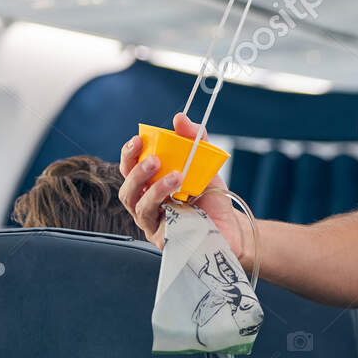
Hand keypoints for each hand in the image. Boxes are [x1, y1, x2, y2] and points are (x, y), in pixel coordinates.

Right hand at [119, 112, 251, 263]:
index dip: (129, 154)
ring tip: (176, 176)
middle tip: (155, 159)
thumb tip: (180, 118)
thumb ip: (194, 139)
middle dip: (136, 171)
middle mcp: (146, 204)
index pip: (129, 169)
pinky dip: (166, 207)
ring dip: (154, 188)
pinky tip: (181, 198)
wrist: (230, 225)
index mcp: (149, 185)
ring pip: (138, 206)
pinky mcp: (163, 239)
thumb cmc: (211, 196)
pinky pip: (156, 223)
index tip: (138, 139)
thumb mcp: (205, 163)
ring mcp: (152, 223)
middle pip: (127, 189)